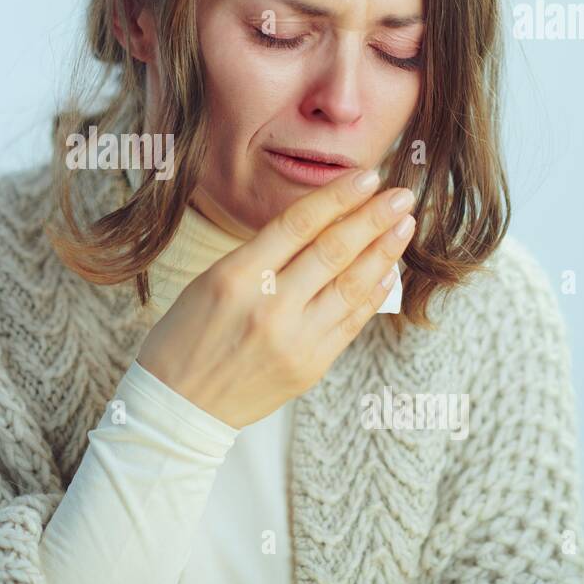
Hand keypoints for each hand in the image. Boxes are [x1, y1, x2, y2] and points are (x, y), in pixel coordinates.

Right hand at [137, 167, 415, 428]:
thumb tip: (318, 224)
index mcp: (236, 276)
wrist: (179, 406)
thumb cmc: (185, 337)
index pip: (299, 224)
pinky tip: (388, 271)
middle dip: (373, 217)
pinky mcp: (311, 366)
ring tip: (404, 226)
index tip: (366, 177)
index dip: (338, 197)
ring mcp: (295, 339)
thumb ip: (262, 254)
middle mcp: (269, 306)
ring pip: (351, 285)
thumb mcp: (210, 280)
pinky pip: (352, 322)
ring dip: (383, 251)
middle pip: (334, 250)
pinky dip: (373, 293)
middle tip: (401, 194)